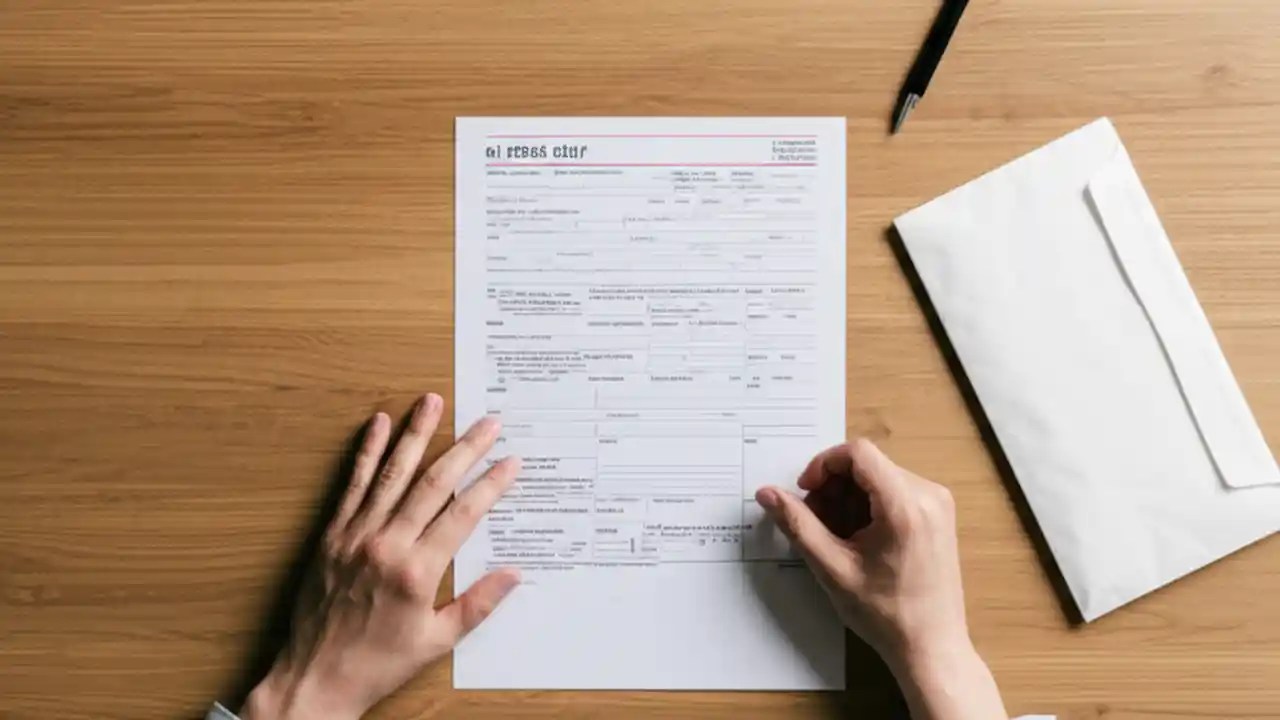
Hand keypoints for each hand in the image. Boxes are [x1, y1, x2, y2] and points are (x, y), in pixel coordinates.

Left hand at [241, 394, 520, 719]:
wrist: (315, 678)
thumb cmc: (377, 664)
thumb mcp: (436, 641)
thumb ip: (477, 604)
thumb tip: (514, 575)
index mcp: (417, 572)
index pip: (463, 515)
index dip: (490, 485)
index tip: (511, 463)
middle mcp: (386, 545)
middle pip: (433, 484)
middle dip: (465, 449)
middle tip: (488, 423)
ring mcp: (356, 535)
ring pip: (393, 474)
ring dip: (415, 435)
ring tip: (432, 402)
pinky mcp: (332, 535)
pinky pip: (353, 484)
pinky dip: (367, 452)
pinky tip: (378, 424)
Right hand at [755, 439, 1005, 719]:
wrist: (931, 646)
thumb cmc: (884, 614)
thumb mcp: (832, 569)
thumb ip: (798, 525)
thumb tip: (767, 493)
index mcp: (905, 505)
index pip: (858, 453)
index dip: (823, 465)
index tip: (805, 493)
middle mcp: (928, 494)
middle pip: (868, 464)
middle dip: (834, 487)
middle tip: (817, 523)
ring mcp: (938, 503)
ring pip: (879, 476)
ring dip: (849, 497)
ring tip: (837, 536)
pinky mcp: (938, 514)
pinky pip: (895, 490)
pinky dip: (869, 505)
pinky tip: (858, 539)